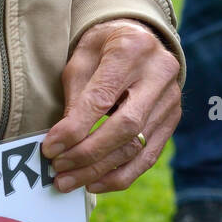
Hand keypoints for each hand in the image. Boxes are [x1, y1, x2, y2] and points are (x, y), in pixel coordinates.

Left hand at [42, 18, 181, 193]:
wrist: (140, 38)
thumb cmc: (103, 49)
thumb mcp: (82, 59)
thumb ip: (74, 97)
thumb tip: (61, 143)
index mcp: (132, 50)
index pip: (102, 100)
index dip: (74, 129)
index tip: (49, 149)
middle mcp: (159, 75)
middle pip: (124, 128)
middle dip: (86, 154)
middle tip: (58, 169)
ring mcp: (170, 100)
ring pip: (135, 147)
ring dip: (98, 171)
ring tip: (68, 182)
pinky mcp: (171, 121)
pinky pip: (147, 157)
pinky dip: (119, 176)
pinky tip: (94, 183)